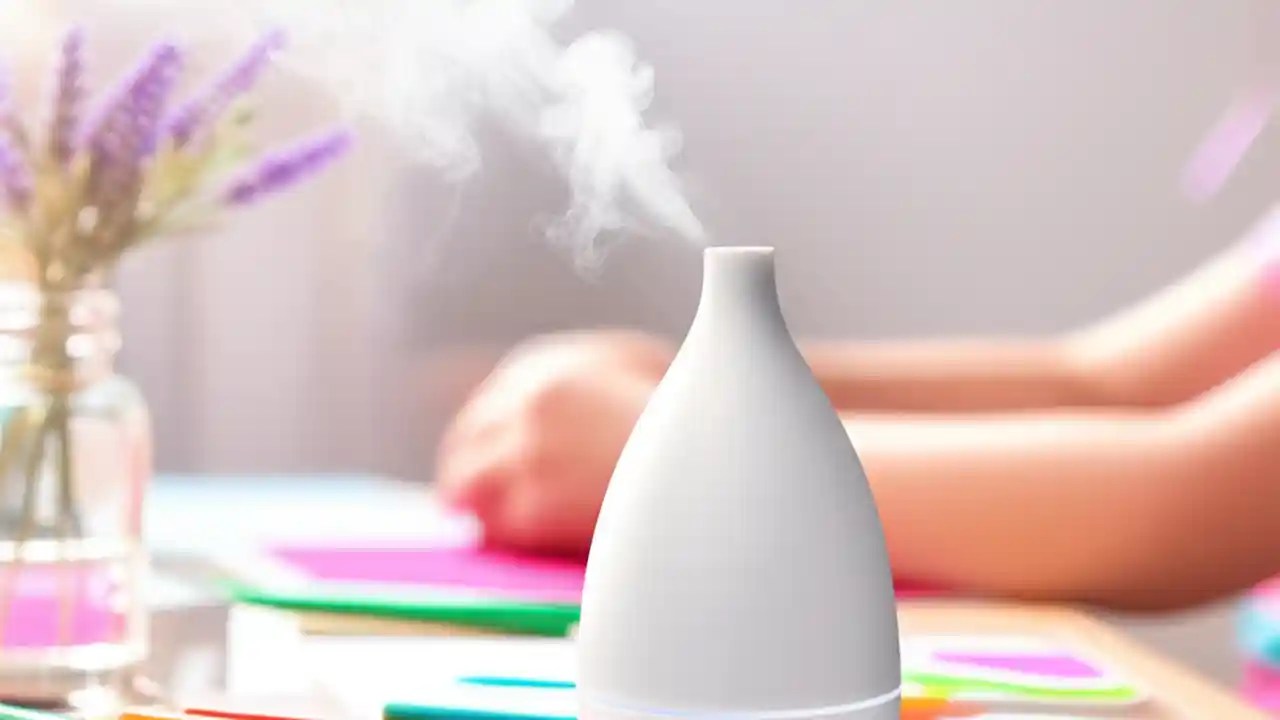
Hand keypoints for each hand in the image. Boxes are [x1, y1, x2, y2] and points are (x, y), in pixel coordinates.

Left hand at [436, 331, 672, 554]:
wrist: (710, 460)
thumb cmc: (685, 415)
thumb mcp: (640, 363)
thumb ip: (596, 371)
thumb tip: (569, 397)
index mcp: (546, 365)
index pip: (487, 404)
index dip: (479, 435)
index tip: (475, 454)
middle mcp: (529, 401)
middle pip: (466, 439)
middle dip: (462, 466)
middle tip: (459, 496)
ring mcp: (529, 452)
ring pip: (468, 482)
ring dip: (470, 501)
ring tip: (473, 521)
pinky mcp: (538, 504)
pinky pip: (499, 525)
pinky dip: (500, 533)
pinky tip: (507, 539)